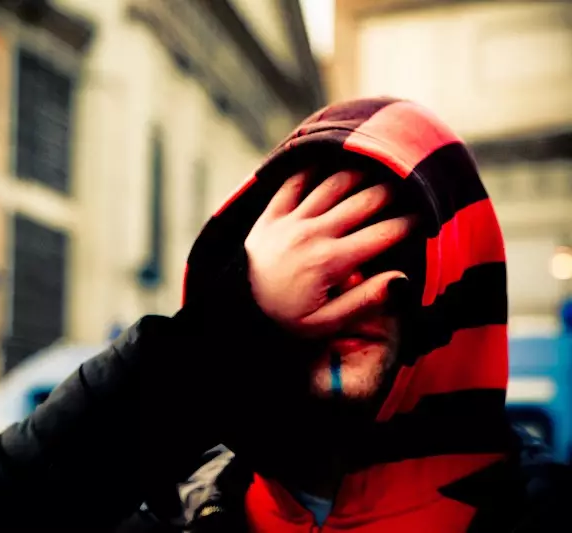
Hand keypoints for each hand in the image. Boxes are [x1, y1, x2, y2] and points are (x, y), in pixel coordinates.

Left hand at [244, 170, 415, 336]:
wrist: (235, 307)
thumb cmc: (284, 318)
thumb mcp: (325, 323)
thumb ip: (365, 301)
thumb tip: (402, 280)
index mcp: (332, 261)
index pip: (383, 234)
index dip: (411, 224)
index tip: (426, 219)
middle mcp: (314, 233)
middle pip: (364, 200)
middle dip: (392, 193)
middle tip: (407, 191)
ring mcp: (291, 219)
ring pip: (334, 184)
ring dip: (360, 174)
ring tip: (377, 173)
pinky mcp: (271, 214)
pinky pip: (295, 181)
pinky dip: (314, 170)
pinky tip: (330, 164)